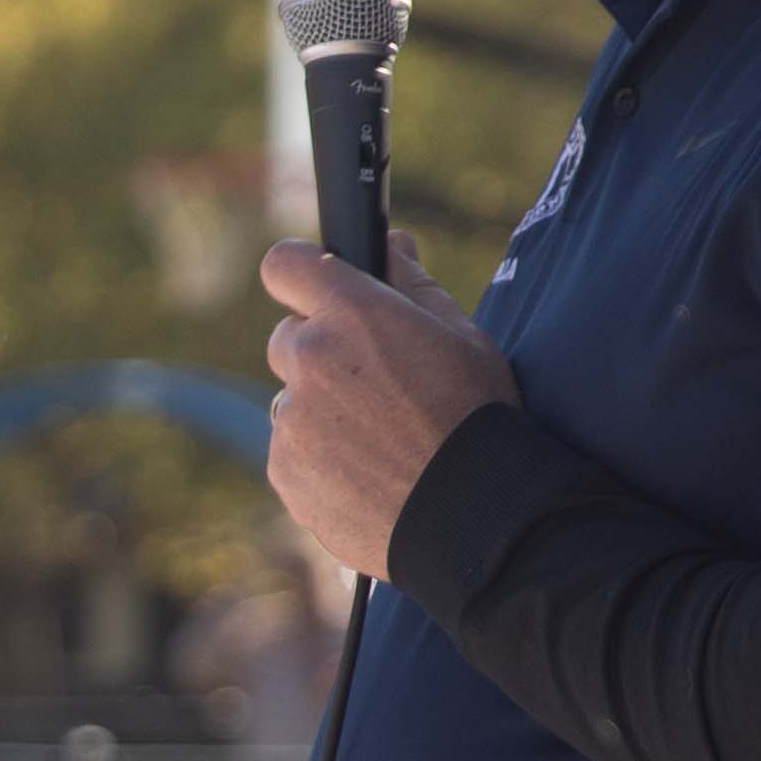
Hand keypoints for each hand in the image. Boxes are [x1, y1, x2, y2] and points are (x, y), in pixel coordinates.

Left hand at [261, 238, 520, 584]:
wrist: (474, 516)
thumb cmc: (476, 418)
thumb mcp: (461, 335)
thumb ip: (412, 282)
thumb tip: (389, 243)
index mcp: (353, 312)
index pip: (284, 264)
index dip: (299, 276)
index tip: (313, 290)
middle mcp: (311, 357)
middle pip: (287, 338)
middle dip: (319, 353)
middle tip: (374, 386)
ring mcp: (292, 417)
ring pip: (290, 400)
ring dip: (320, 411)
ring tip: (380, 441)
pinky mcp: (284, 469)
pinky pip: (290, 452)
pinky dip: (318, 459)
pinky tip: (368, 473)